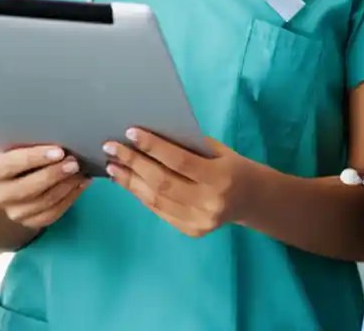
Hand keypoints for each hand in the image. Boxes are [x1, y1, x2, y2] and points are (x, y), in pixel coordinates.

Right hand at [0, 145, 90, 229]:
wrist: (13, 183)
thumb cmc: (22, 157)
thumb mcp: (21, 146)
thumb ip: (33, 144)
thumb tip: (63, 139)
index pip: (12, 164)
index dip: (36, 158)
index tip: (59, 151)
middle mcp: (0, 194)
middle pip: (29, 187)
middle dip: (55, 174)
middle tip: (74, 162)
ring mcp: (14, 212)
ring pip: (44, 202)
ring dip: (66, 186)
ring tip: (80, 173)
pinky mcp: (29, 222)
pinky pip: (52, 214)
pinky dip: (70, 198)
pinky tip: (80, 185)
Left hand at [104, 129, 256, 237]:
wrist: (252, 199)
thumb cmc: (231, 166)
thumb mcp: (217, 151)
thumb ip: (187, 145)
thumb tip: (147, 135)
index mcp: (219, 178)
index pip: (179, 161)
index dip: (153, 147)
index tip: (130, 132)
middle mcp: (209, 203)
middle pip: (162, 182)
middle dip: (133, 162)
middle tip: (111, 147)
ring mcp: (199, 221)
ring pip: (156, 199)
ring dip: (129, 181)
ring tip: (112, 165)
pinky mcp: (191, 231)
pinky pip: (159, 211)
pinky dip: (140, 194)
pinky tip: (126, 181)